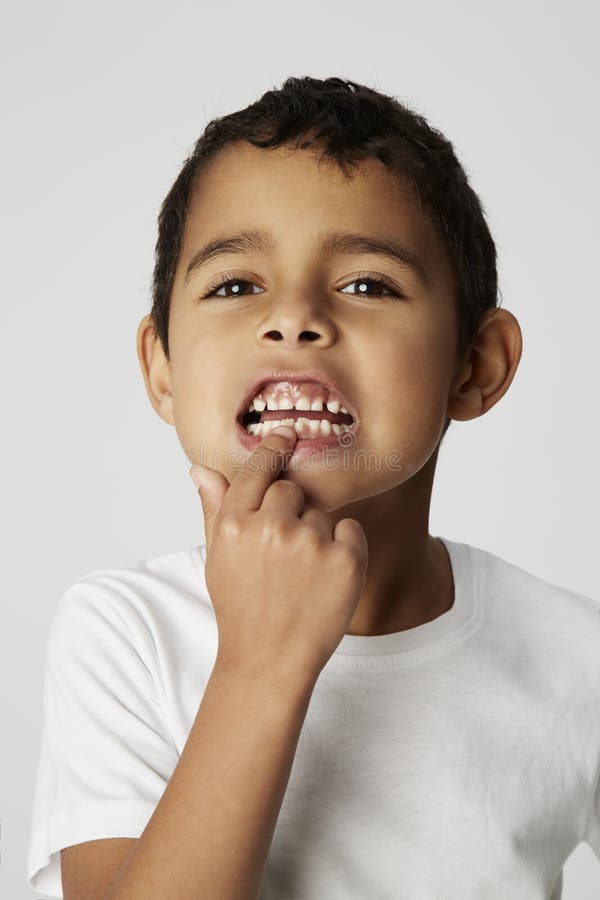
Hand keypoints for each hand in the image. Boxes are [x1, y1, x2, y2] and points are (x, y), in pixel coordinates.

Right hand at [189, 426, 367, 684]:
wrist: (269, 661)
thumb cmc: (240, 607)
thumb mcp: (218, 558)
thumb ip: (214, 509)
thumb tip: (200, 468)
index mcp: (235, 524)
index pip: (258, 469)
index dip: (274, 449)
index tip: (286, 435)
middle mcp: (271, 527)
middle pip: (293, 489)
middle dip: (292, 511)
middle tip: (283, 553)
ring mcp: (311, 543)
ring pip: (322, 512)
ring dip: (317, 533)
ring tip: (301, 575)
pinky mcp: (347, 560)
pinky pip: (352, 530)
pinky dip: (345, 549)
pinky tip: (325, 579)